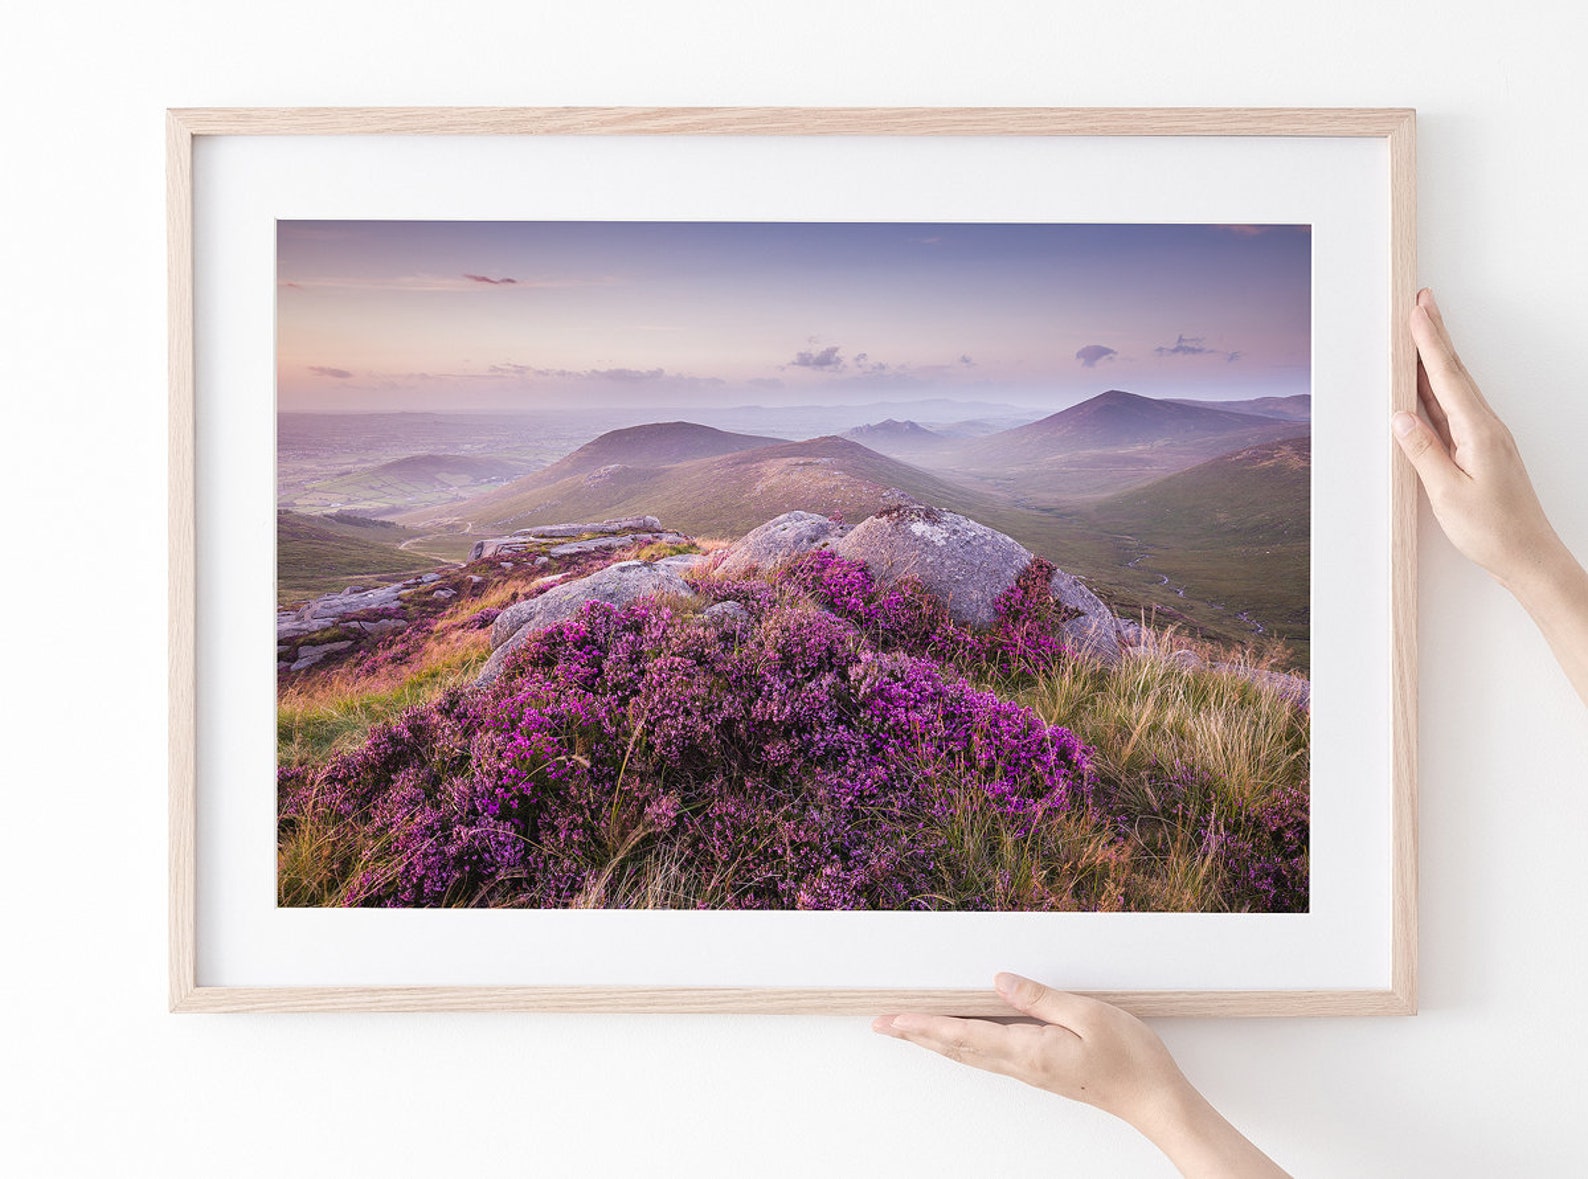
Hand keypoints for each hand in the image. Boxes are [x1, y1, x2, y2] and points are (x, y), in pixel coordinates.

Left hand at [874, 973, 1185, 1124]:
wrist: (1155, 1101)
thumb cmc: (1130, 1058)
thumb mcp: (1089, 1014)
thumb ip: (1041, 998)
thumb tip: (1000, 981)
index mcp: (1028, 1049)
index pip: (962, 1034)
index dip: (923, 1025)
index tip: (892, 1020)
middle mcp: (1021, 1064)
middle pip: (956, 1048)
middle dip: (916, 1035)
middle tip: (882, 1025)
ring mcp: (1030, 1071)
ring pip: (969, 1055)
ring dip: (934, 1041)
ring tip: (908, 1030)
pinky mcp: (1041, 1071)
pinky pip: (988, 1057)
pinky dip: (961, 1046)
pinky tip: (958, 1041)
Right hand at [1395, 288, 1587, 705]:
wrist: (1527, 554)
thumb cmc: (1491, 528)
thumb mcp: (1448, 491)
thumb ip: (1423, 450)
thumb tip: (1400, 415)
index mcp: (1478, 431)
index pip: (1447, 376)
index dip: (1430, 341)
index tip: (1419, 309)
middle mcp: (1485, 426)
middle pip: (1452, 373)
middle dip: (1434, 336)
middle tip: (1420, 303)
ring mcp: (1483, 437)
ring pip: (1451, 390)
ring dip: (1433, 360)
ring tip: (1417, 334)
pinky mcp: (1479, 449)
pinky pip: (1452, 411)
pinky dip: (1435, 391)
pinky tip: (1422, 387)